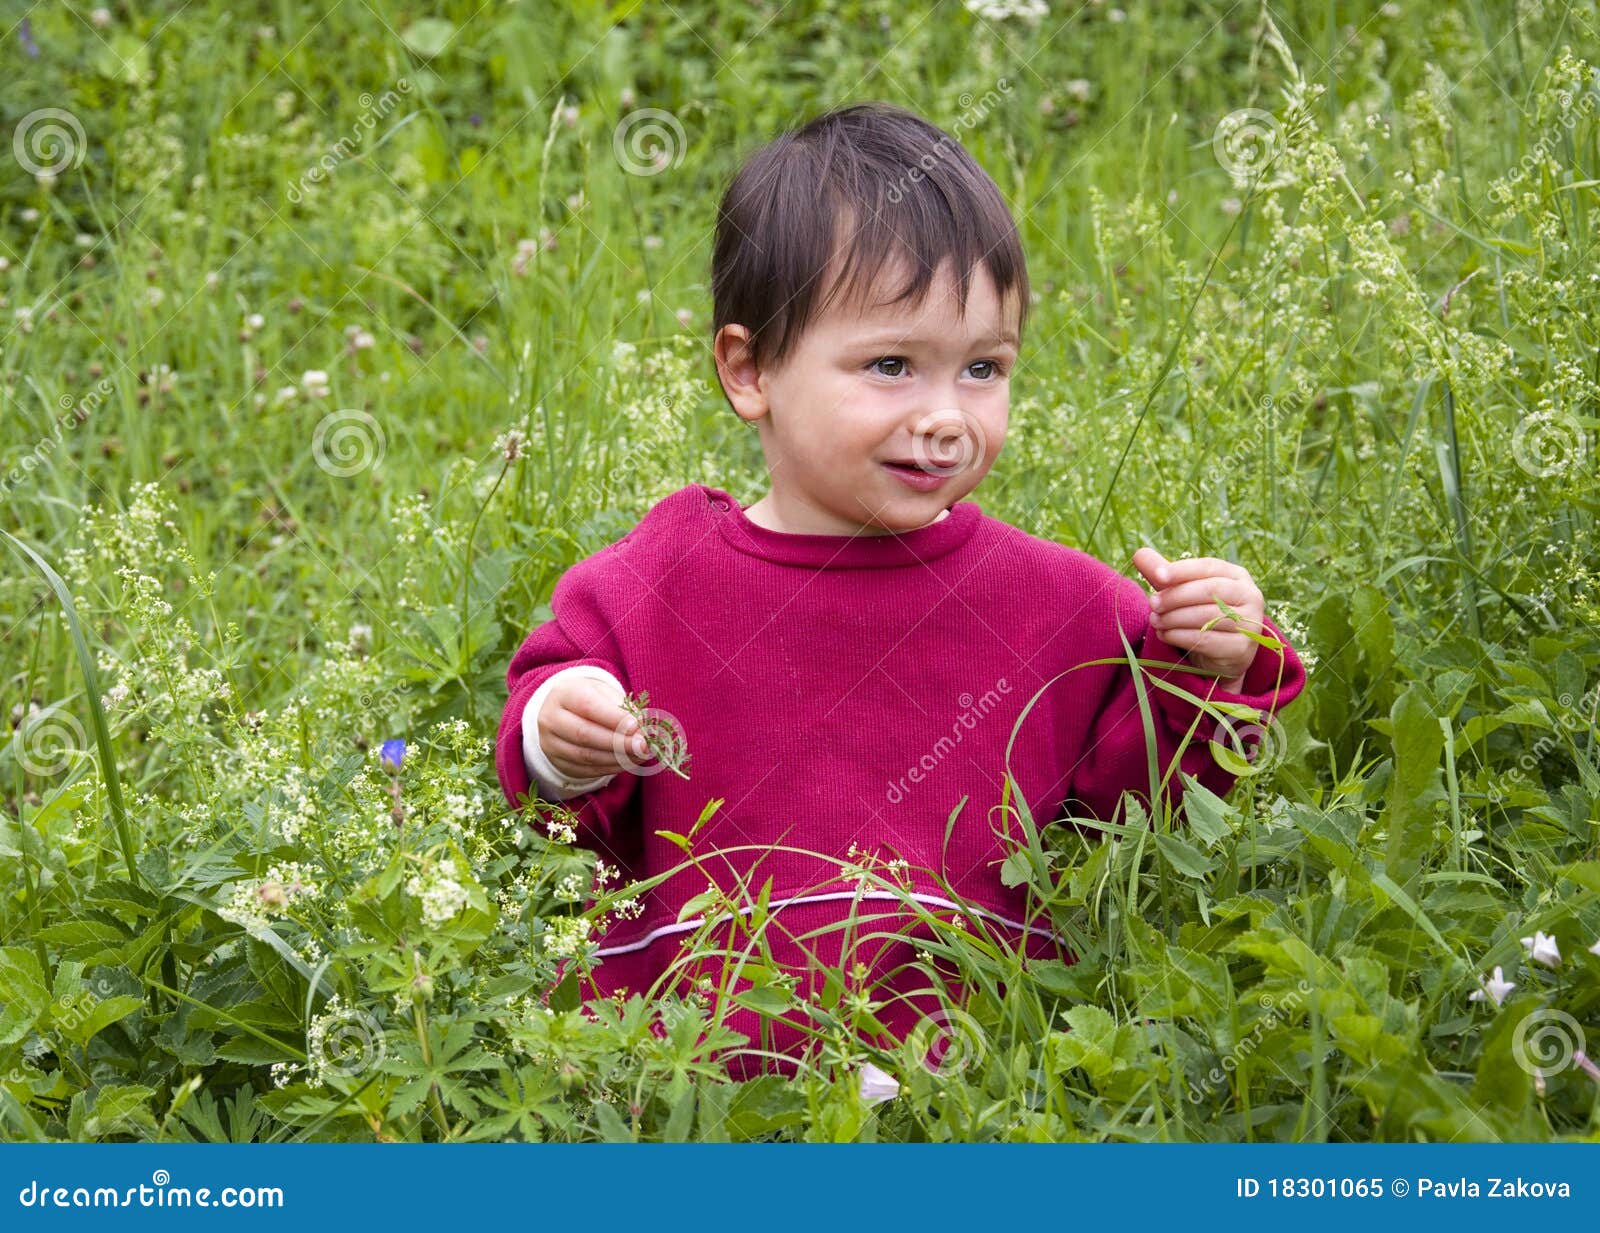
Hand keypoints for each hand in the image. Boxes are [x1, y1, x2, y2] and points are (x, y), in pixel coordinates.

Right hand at [536, 675, 649, 782]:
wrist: (563, 713)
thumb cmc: (590, 699)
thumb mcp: (604, 693)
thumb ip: (622, 707)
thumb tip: (640, 728)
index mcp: (563, 694)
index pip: (588, 706)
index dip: (614, 718)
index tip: (637, 726)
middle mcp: (550, 718)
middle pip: (584, 734)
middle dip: (618, 742)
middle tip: (642, 746)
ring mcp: (550, 743)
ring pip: (585, 756)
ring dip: (617, 758)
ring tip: (640, 755)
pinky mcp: (557, 762)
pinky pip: (586, 770)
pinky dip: (610, 768)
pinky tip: (628, 763)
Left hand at [1131, 547, 1264, 691]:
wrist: (1222, 655)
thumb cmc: (1201, 614)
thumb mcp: (1183, 592)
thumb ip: (1165, 574)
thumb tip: (1139, 553)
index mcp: (1237, 576)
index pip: (1209, 567)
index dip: (1182, 570)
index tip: (1157, 575)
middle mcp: (1250, 596)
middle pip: (1209, 590)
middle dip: (1176, 596)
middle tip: (1152, 603)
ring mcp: (1249, 623)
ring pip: (1207, 616)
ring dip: (1174, 618)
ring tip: (1155, 620)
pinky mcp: (1241, 648)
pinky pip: (1206, 640)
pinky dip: (1180, 637)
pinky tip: (1164, 635)